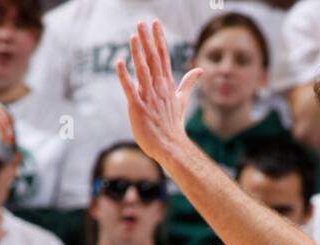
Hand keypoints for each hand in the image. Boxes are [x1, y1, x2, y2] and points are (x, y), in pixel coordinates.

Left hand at [116, 20, 202, 164]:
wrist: (171, 148)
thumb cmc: (173, 125)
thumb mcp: (181, 101)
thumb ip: (188, 83)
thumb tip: (200, 70)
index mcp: (167, 85)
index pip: (163, 57)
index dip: (158, 39)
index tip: (155, 23)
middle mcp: (159, 89)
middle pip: (153, 60)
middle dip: (147, 40)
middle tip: (142, 22)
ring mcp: (149, 98)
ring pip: (143, 71)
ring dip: (138, 53)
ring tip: (134, 35)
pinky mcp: (138, 108)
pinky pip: (130, 90)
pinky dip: (125, 76)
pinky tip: (119, 63)